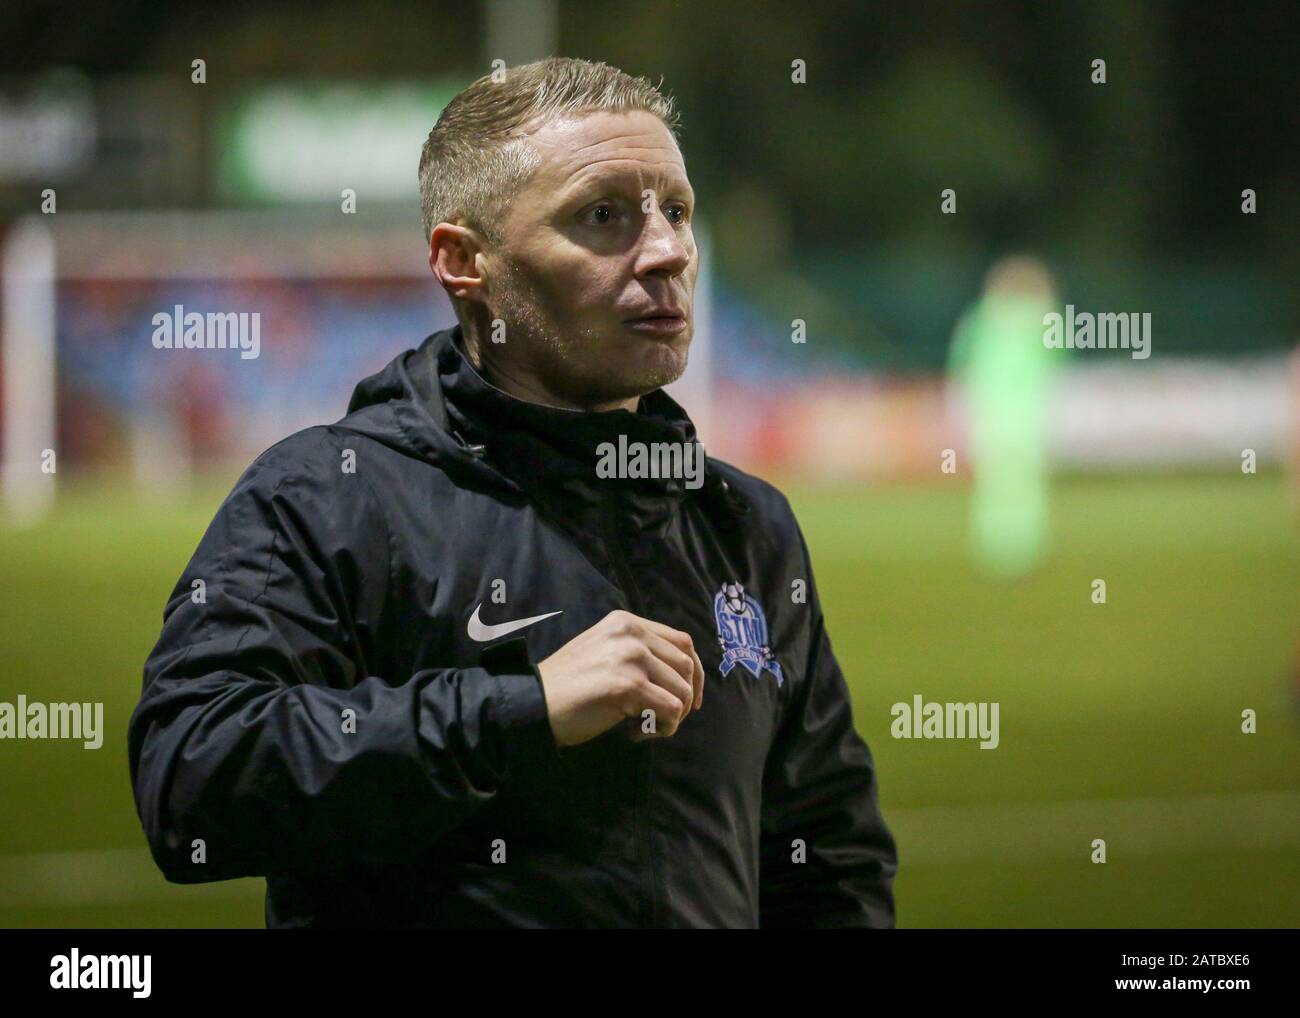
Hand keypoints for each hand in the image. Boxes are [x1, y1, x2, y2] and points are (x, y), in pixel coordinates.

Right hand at [535, 610, 704, 746]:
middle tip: (662, 719)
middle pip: (687, 666)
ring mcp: (632, 657)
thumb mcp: (603, 651)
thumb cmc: (566, 685)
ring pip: (682, 691)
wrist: (533, 703)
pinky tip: (636, 733)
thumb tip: (678, 674)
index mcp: (626, 622)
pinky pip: (671, 710)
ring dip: (671, 717)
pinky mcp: (629, 684)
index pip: (682, 641)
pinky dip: (662, 729)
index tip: (690, 698)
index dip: (693, 673)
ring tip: (642, 727)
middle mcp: (632, 633)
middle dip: (684, 698)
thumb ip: (637, 651)